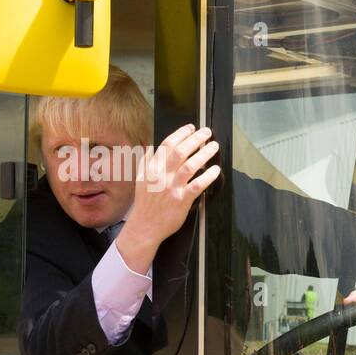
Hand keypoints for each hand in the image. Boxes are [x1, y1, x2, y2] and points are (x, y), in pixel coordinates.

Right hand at [116, 124, 219, 273]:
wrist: (145, 226)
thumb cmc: (144, 204)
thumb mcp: (140, 179)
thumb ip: (146, 161)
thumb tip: (150, 146)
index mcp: (152, 169)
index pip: (167, 144)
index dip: (181, 133)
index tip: (191, 127)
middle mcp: (161, 176)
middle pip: (181, 151)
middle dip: (196, 139)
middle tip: (207, 132)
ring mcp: (172, 188)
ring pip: (190, 166)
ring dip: (204, 154)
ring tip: (213, 146)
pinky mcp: (181, 200)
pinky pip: (198, 185)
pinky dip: (208, 177)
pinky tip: (215, 170)